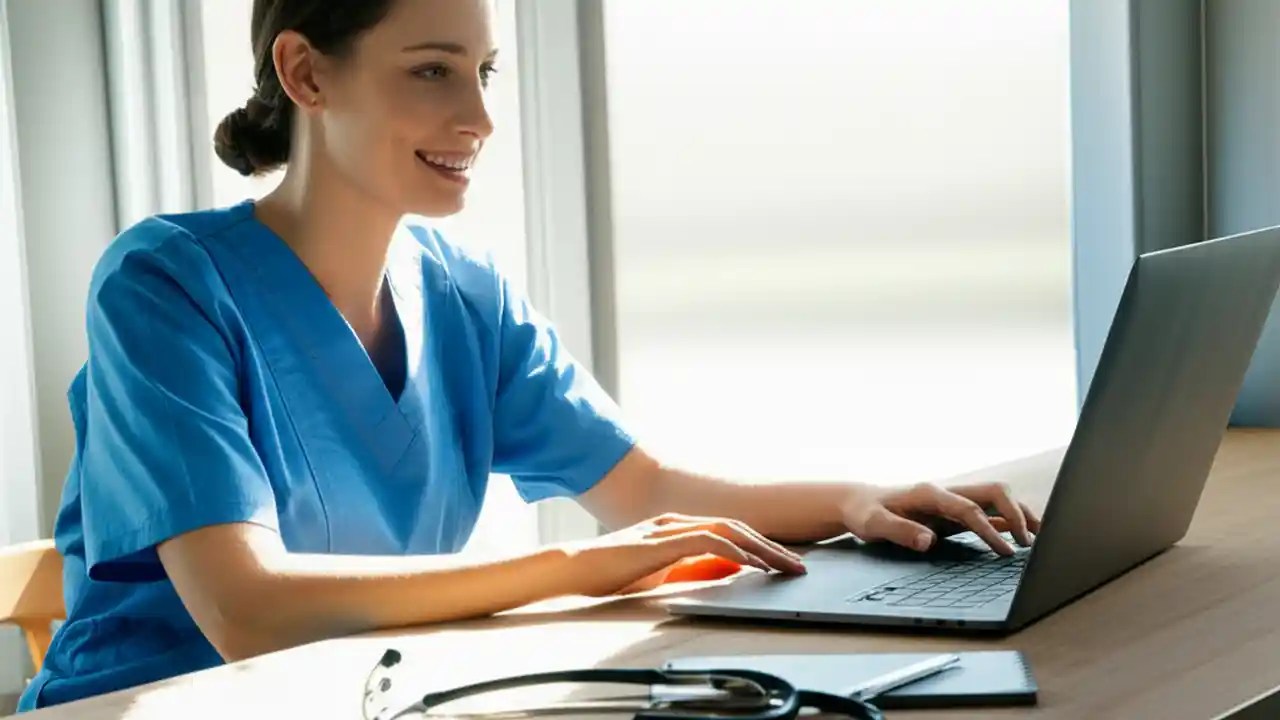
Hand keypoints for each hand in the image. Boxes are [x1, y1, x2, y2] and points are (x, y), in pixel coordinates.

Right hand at [558, 512, 807, 596]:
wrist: (573, 569)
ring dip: (763, 549)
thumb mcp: (660, 573)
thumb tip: (724, 575)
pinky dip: (736, 552)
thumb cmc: (610, 574)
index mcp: (677, 527)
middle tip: (799, 566)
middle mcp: (678, 521)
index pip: (730, 532)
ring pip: (731, 531)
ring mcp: (671, 528)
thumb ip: (689, 569)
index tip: (784, 564)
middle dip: (772, 547)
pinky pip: (710, 542)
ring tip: (786, 567)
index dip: (761, 546)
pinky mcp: (663, 541)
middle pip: (738, 528)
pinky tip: (753, 566)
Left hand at [841, 482, 1041, 555]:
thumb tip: (929, 541)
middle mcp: (946, 491)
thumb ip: (900, 532)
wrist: (859, 502)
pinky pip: (987, 510)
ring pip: (996, 497)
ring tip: (1040, 537)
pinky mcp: (953, 510)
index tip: (1006, 551)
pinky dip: (1007, 520)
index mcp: (929, 493)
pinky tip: (1021, 535)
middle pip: (993, 492)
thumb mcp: (873, 524)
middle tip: (1029, 544)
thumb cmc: (866, 513)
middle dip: (1015, 514)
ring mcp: (952, 499)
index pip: (969, 509)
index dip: (990, 529)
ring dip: (1018, 513)